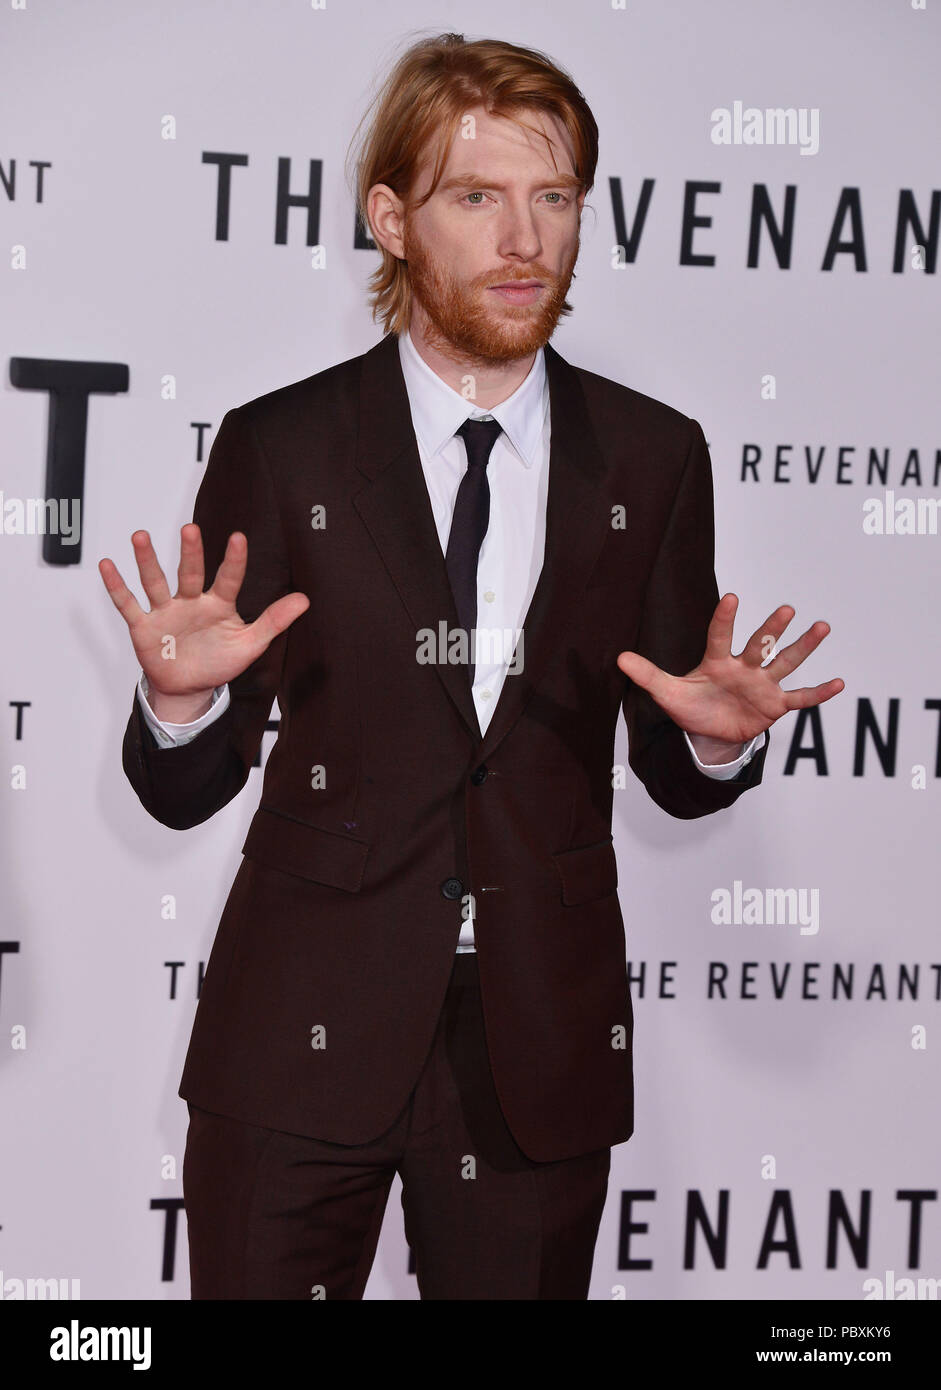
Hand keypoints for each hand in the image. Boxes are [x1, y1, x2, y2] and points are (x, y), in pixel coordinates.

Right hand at [99, 525, 309, 702]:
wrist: (188, 689)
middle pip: (190, 573)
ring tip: (140, 537)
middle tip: (190, 529)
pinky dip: (117, 587)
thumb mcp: (250, 644)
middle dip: (190, 553)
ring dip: (147, 560)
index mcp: (219, 604)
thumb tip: (305, 600)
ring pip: (155, 582)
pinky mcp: (144, 626)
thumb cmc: (219, 663)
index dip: (234, 561)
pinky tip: (108, 565)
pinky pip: (128, 604)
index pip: (228, 579)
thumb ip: (274, 621)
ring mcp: (166, 611)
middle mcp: (191, 601)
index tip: (239, 538)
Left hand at [616, 593, 843, 744]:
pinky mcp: (776, 705)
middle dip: (771, 630)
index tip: (732, 598)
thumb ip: (647, 675)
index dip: (724, 619)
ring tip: (822, 626)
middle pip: (759, 645)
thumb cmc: (691, 707)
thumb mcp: (667, 693)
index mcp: (716, 661)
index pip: (719, 636)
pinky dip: (819, 693)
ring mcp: (762, 685)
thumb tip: (618, 658)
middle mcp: (744, 668)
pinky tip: (839, 683)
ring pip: (785, 662)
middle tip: (786, 609)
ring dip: (803, 647)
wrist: (709, 733)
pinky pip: (800, 698)